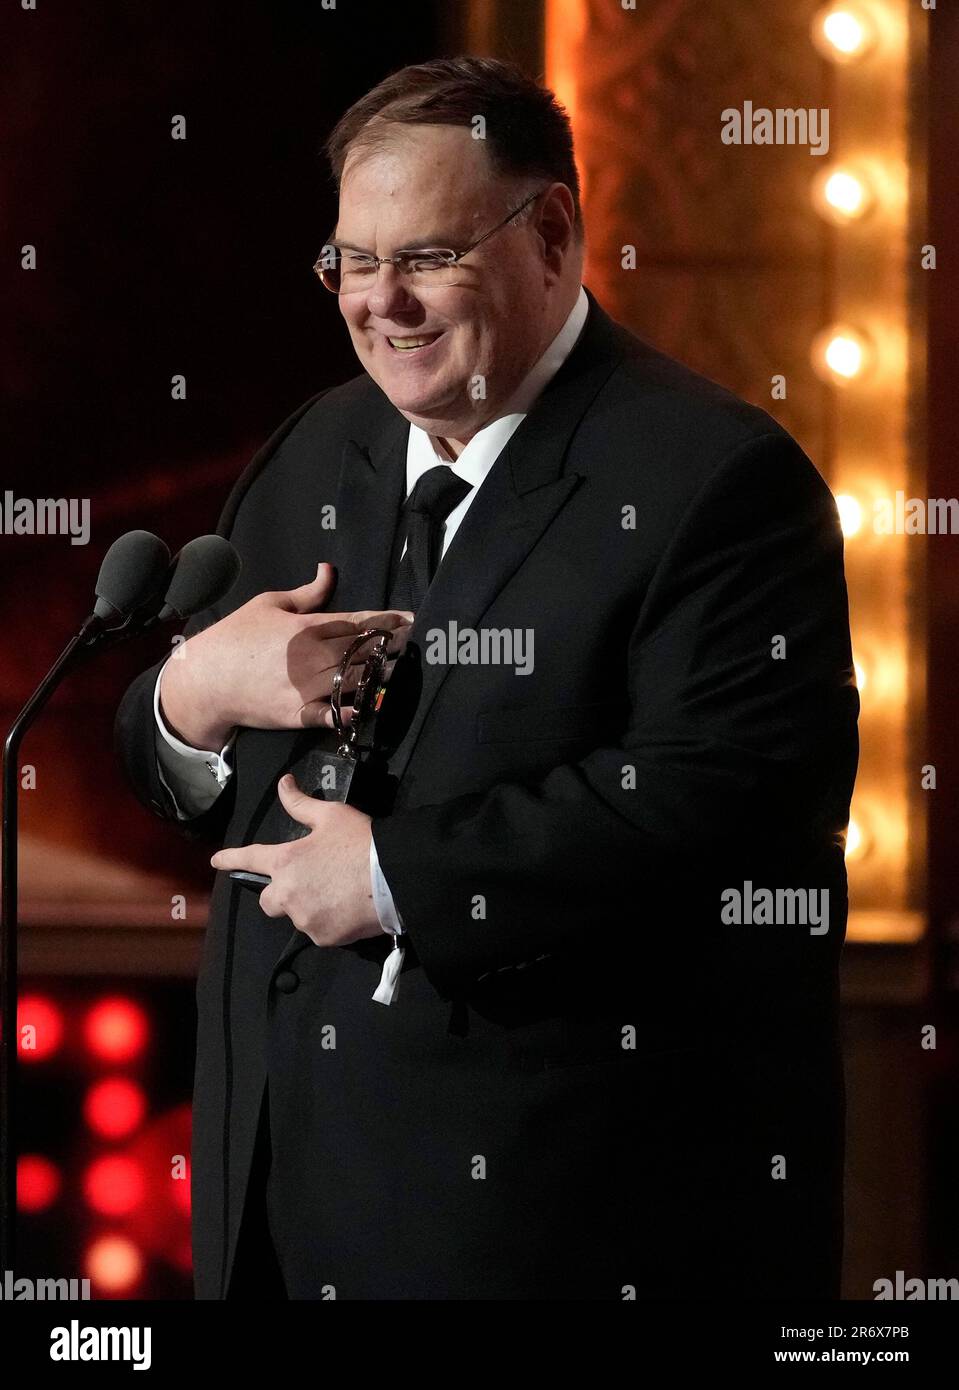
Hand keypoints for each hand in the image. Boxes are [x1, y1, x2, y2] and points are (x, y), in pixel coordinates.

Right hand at [160, 562, 412, 748]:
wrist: (205, 681)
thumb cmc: (235, 638)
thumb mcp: (268, 604)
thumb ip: (306, 592)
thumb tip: (328, 570)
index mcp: (306, 628)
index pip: (358, 622)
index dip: (388, 620)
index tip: (412, 619)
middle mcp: (312, 657)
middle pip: (364, 650)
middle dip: (393, 645)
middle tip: (416, 641)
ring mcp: (307, 688)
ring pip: (355, 680)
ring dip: (381, 674)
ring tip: (401, 667)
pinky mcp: (298, 714)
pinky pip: (333, 715)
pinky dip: (352, 712)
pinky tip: (370, 707)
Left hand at [209, 773, 383, 946]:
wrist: (393, 877)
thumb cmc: (361, 842)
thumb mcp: (332, 816)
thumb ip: (301, 804)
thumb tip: (283, 784)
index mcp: (285, 861)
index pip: (250, 858)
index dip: (231, 859)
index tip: (217, 862)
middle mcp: (287, 893)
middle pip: (268, 900)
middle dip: (280, 894)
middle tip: (307, 884)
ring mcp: (304, 918)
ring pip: (297, 916)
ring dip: (308, 907)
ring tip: (337, 895)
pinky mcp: (323, 937)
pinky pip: (319, 931)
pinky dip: (328, 923)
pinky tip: (347, 910)